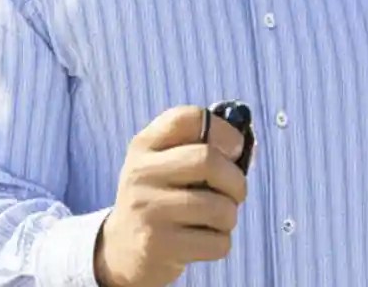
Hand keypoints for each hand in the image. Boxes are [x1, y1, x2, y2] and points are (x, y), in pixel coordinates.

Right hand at [94, 105, 249, 286]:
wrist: (121, 248)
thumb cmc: (159, 200)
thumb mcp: (163, 165)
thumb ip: (199, 148)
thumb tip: (246, 144)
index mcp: (144, 145)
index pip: (188, 118)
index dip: (224, 130)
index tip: (233, 149)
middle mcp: (140, 172)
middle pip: (207, 160)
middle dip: (236, 180)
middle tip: (234, 192)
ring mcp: (147, 209)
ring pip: (220, 208)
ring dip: (229, 217)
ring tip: (213, 220)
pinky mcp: (157, 245)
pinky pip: (217, 242)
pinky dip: (219, 243)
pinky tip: (200, 240)